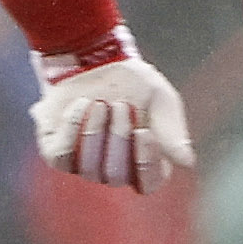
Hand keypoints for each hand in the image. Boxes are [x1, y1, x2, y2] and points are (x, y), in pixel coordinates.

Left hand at [31, 32, 193, 192]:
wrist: (94, 60)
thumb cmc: (132, 83)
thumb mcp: (159, 99)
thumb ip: (172, 129)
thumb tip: (186, 160)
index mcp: (143, 164)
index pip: (148, 184)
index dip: (146, 163)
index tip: (144, 131)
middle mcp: (113, 171)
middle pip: (115, 175)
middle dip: (118, 138)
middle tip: (120, 105)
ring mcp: (82, 165)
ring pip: (87, 168)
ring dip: (95, 132)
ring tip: (101, 102)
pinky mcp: (56, 152)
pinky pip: (61, 155)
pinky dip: (72, 128)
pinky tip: (81, 104)